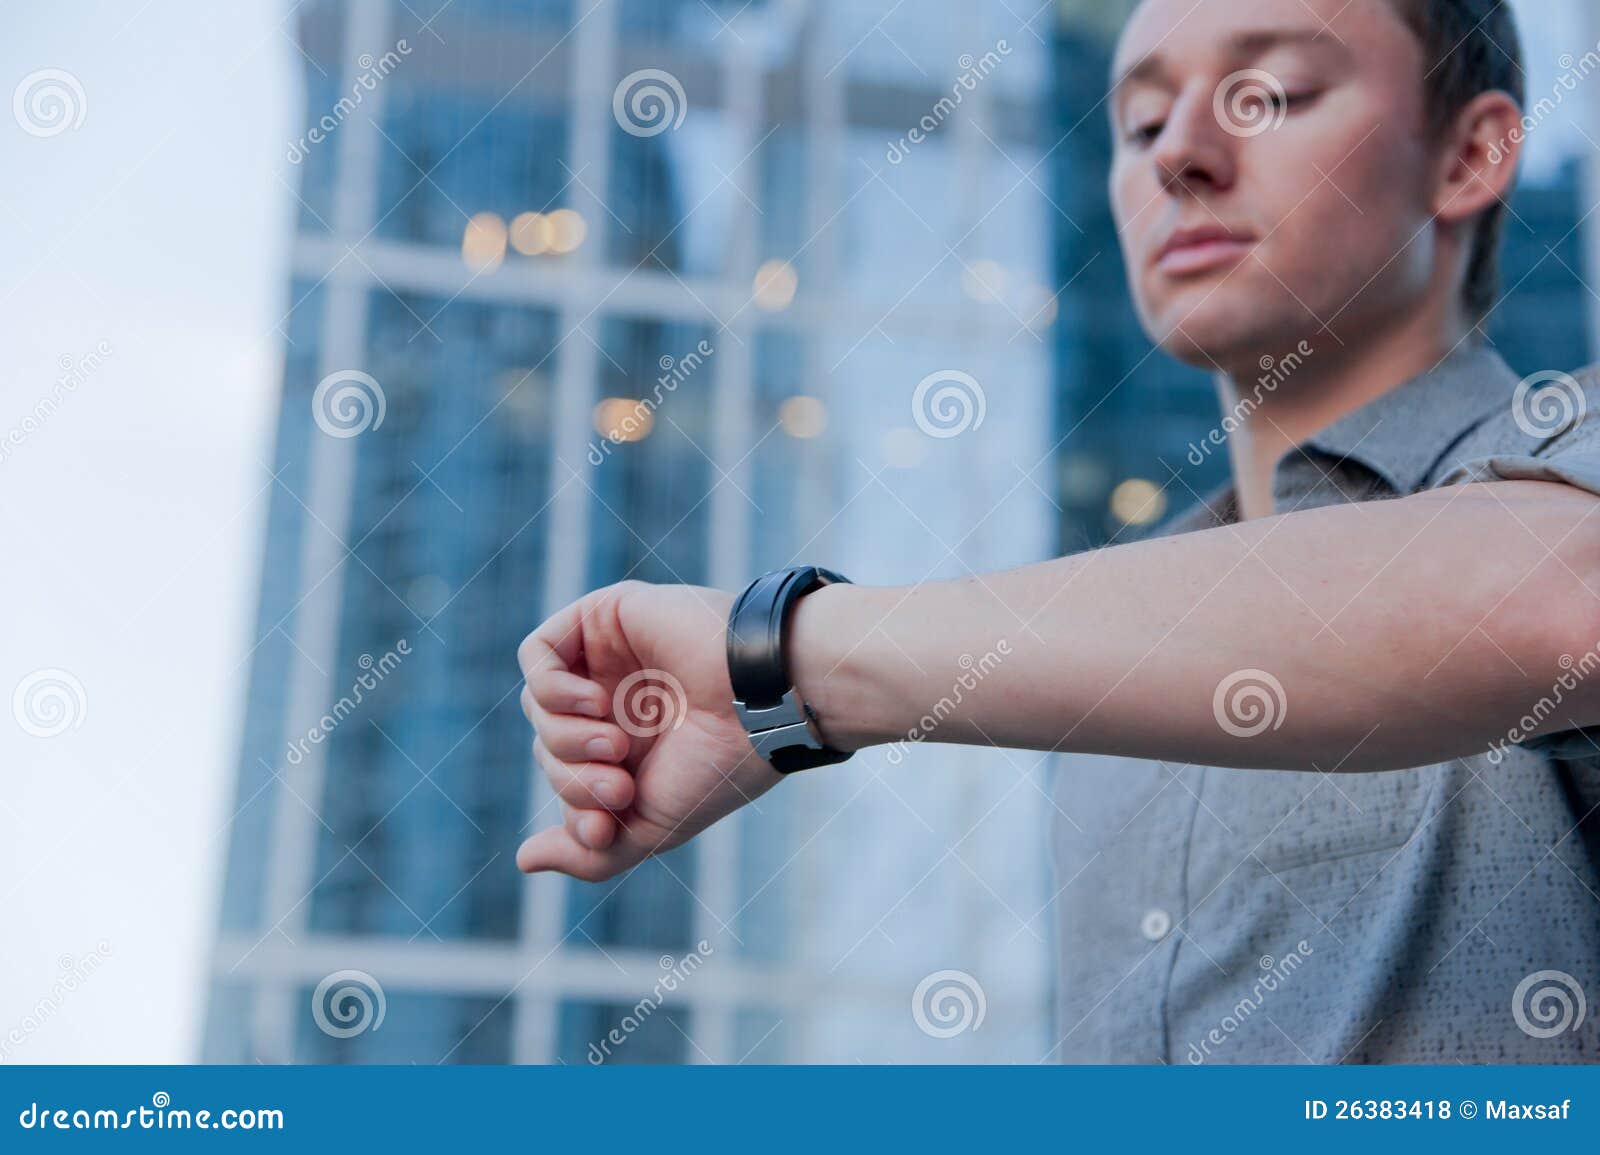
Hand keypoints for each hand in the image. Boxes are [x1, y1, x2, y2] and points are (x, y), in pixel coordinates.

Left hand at [516, 580, 785, 880]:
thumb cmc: (716, 767)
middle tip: (620, 785)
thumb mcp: (649, 827)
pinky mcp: (602, 617)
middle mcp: (616, 701)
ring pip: (538, 704)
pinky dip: (552, 690)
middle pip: (548, 746)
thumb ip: (591, 853)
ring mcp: (607, 658)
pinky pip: (537, 654)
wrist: (758, 706)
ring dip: (565, 738)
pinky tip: (596, 705)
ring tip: (615, 745)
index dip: (575, 810)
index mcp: (631, 746)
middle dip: (573, 778)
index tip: (605, 828)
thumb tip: (525, 861)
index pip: (566, 780)